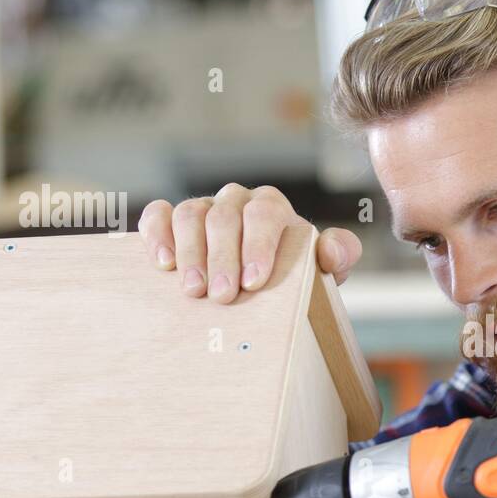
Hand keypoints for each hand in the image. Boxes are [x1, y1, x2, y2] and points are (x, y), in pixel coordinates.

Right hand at [137, 183, 362, 302]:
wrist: (262, 280)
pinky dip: (157, 235)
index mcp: (272, 207)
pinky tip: (163, 264)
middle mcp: (236, 200)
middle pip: (223, 218)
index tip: (253, 282)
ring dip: (189, 253)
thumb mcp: (322, 268)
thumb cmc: (292, 273)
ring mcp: (203, 208)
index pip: (264, 214)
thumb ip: (338, 254)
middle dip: (222, 259)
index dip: (257, 246)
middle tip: (222, 297)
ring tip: (192, 290)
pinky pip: (158, 215)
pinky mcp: (172, 220)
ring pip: (189, 215)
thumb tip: (329, 250)